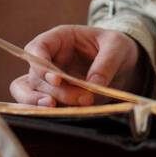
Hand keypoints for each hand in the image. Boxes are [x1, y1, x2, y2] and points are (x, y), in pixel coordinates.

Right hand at [9, 25, 145, 107]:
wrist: (124, 65)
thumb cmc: (117, 47)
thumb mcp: (117, 46)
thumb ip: (106, 62)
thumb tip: (93, 85)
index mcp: (59, 39)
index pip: (36, 49)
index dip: (40, 65)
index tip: (57, 79)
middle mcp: (49, 60)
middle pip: (35, 77)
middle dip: (56, 91)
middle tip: (84, 98)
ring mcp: (50, 81)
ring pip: (31, 94)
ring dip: (47, 105)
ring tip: (68, 110)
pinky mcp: (57, 98)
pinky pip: (41, 108)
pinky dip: (50, 114)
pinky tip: (65, 117)